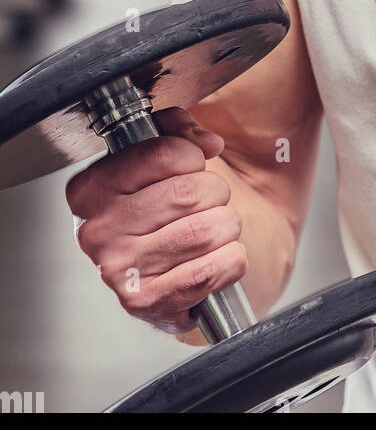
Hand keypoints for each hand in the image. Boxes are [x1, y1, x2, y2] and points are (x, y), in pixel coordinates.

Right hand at [65, 107, 246, 335]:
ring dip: (227, 225)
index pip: (160, 154)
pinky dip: (230, 259)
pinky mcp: (146, 303)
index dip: (192, 156)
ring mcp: (118, 270)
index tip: (194, 164)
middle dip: (215, 191)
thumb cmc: (168, 201)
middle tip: (211, 198)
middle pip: (186, 193)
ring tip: (217, 226)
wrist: (177, 261)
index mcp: (91, 188)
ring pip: (203, 232)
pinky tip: (220, 255)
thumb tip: (206, 142)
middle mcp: (97, 231)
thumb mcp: (162, 149)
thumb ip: (179, 127)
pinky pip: (209, 271)